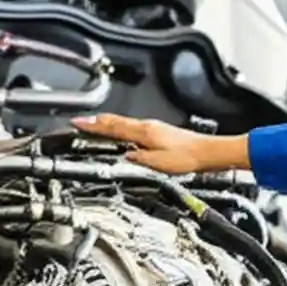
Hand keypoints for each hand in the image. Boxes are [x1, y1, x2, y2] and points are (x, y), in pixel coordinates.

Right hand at [70, 113, 247, 174]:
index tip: (78, 123)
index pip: (113, 127)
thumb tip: (125, 157)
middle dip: (97, 122)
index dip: (94, 126)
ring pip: (125, 124)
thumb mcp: (159, 163)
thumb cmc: (188, 157)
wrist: (209, 152)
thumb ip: (139, 159)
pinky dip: (122, 129)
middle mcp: (148, 127)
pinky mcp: (161, 133)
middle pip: (117, 122)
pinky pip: (134, 128)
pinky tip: (122, 134)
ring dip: (108, 124)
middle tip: (81, 122)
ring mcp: (155, 128)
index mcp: (144, 132)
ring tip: (96, 126)